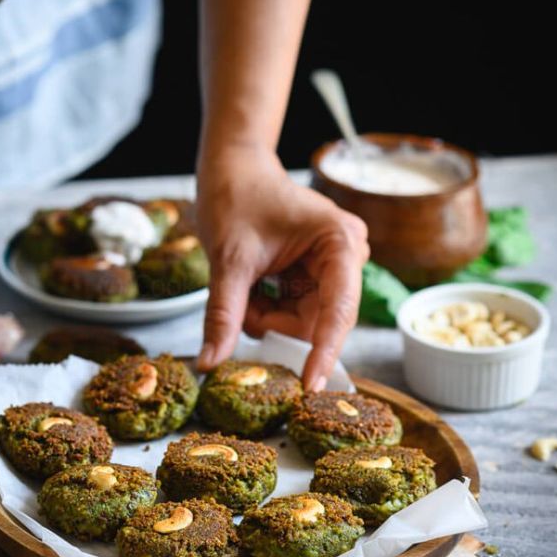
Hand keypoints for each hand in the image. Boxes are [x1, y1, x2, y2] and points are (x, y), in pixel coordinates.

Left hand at [196, 146, 368, 389]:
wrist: (231, 168)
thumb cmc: (235, 197)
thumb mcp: (228, 260)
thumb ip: (223, 314)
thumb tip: (210, 362)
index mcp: (338, 242)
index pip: (338, 311)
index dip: (324, 352)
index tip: (310, 388)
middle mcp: (346, 255)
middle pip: (319, 320)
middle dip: (276, 324)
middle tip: (243, 308)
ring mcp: (332, 266)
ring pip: (303, 321)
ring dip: (267, 317)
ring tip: (243, 287)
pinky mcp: (316, 274)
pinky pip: (294, 312)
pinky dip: (267, 309)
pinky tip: (252, 285)